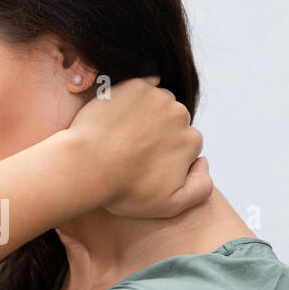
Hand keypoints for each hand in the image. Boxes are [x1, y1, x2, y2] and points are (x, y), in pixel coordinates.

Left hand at [66, 75, 213, 218]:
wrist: (86, 166)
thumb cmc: (123, 190)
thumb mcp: (170, 205)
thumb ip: (201, 188)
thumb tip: (203, 161)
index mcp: (191, 141)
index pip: (185, 143)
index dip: (166, 155)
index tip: (144, 163)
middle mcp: (180, 114)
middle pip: (173, 121)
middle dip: (158, 132)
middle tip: (131, 149)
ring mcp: (156, 97)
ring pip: (158, 102)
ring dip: (147, 113)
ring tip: (122, 133)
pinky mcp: (134, 85)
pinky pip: (143, 84)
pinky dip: (135, 95)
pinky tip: (120, 112)